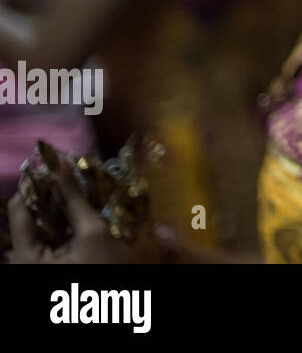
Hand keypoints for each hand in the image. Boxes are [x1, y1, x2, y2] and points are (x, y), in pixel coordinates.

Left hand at [5, 157, 158, 263]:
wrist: (113, 306)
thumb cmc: (104, 270)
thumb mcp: (94, 233)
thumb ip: (75, 199)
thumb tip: (62, 165)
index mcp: (23, 255)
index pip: (19, 207)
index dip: (37, 183)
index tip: (58, 165)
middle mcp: (21, 260)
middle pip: (30, 217)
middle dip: (52, 196)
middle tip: (73, 179)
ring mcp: (34, 264)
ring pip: (41, 228)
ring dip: (61, 210)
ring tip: (80, 196)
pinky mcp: (47, 266)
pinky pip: (49, 240)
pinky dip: (64, 226)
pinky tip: (80, 217)